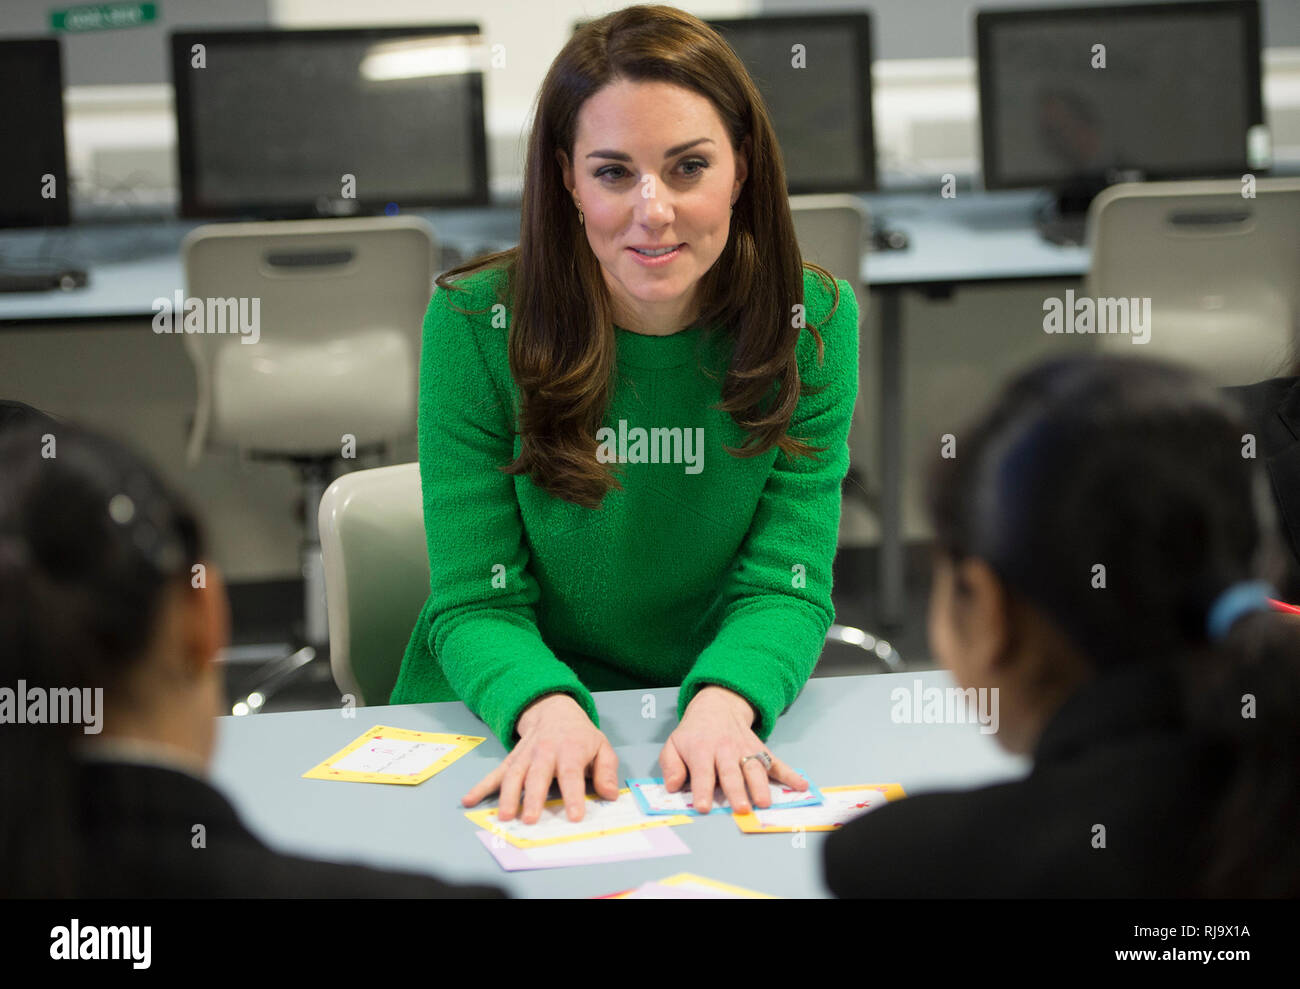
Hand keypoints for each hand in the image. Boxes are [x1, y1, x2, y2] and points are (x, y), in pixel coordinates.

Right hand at [461, 693, 619, 823]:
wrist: (554, 710)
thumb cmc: (580, 736)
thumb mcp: (602, 747)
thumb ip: (607, 771)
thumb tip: (610, 794)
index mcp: (570, 750)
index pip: (572, 774)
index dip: (573, 795)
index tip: (574, 816)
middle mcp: (545, 752)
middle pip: (538, 775)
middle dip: (533, 797)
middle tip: (530, 819)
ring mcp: (525, 755)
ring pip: (514, 775)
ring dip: (507, 795)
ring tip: (504, 816)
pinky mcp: (511, 759)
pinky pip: (495, 773)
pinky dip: (481, 786)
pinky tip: (469, 800)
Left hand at [658, 685, 806, 813]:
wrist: (716, 706)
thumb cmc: (693, 733)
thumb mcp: (673, 744)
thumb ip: (670, 765)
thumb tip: (672, 786)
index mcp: (701, 750)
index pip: (702, 772)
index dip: (702, 790)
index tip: (703, 807)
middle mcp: (725, 750)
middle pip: (731, 773)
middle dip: (737, 791)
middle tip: (742, 809)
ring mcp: (745, 750)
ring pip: (754, 768)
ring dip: (760, 785)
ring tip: (765, 802)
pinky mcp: (760, 750)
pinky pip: (776, 762)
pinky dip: (790, 774)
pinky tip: (801, 784)